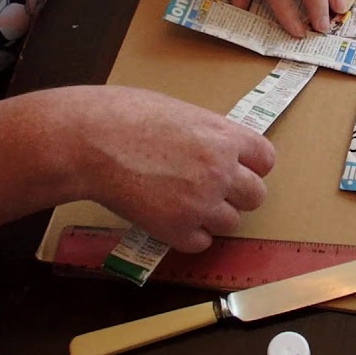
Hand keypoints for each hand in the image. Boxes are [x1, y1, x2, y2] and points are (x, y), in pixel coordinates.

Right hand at [73, 86, 275, 252]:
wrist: (88, 141)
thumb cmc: (124, 116)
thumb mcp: (179, 112)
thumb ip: (207, 134)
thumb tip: (218, 148)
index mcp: (224, 137)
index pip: (266, 159)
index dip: (252, 165)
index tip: (238, 168)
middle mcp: (221, 171)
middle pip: (256, 195)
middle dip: (237, 194)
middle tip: (211, 189)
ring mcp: (201, 202)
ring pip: (230, 223)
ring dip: (212, 216)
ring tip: (184, 203)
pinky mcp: (176, 229)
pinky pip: (200, 242)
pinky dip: (188, 235)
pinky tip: (170, 219)